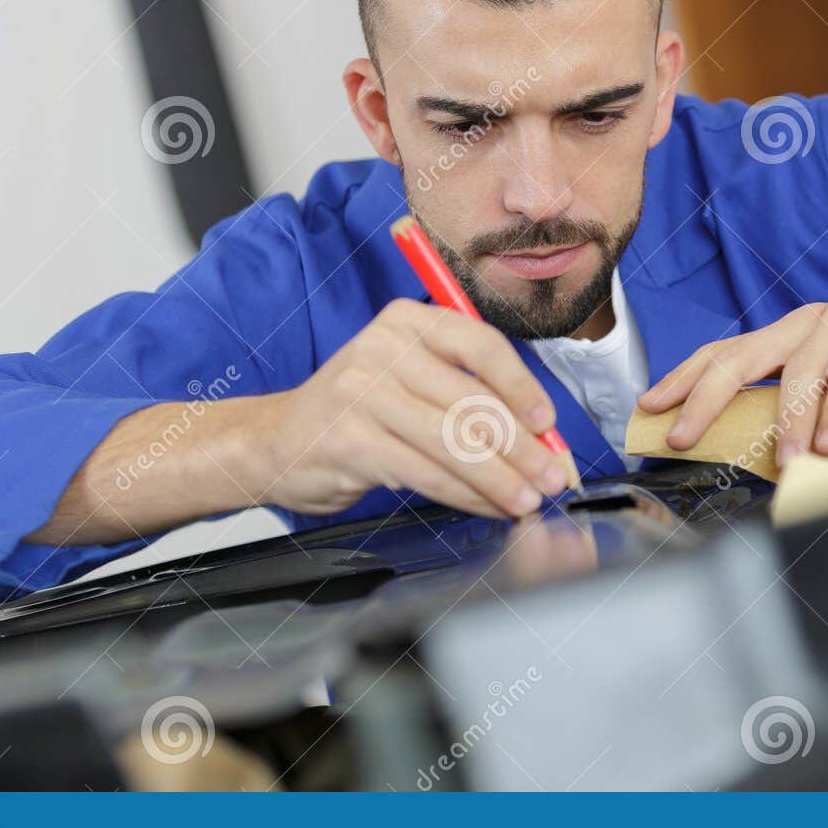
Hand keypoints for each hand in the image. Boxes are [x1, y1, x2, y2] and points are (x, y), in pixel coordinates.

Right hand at [246, 299, 568, 518]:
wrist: (274, 441)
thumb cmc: (357, 411)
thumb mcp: (408, 379)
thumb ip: (465, 393)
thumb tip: (537, 435)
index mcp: (407, 321)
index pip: (480, 345)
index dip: (521, 386)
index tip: (548, 422)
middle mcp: (384, 347)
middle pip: (471, 400)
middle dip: (522, 447)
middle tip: (553, 476)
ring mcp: (363, 391)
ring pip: (453, 441)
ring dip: (500, 478)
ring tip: (528, 499)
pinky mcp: (351, 439)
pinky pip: (425, 471)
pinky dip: (465, 494)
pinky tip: (488, 506)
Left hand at [637, 257, 827, 469]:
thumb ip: (811, 404)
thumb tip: (772, 457)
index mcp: (791, 335)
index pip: (724, 354)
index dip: (683, 378)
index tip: (649, 408)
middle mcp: (809, 324)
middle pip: (741, 358)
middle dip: (704, 397)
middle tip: (681, 436)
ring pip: (800, 371)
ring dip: (788, 420)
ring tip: (782, 462)